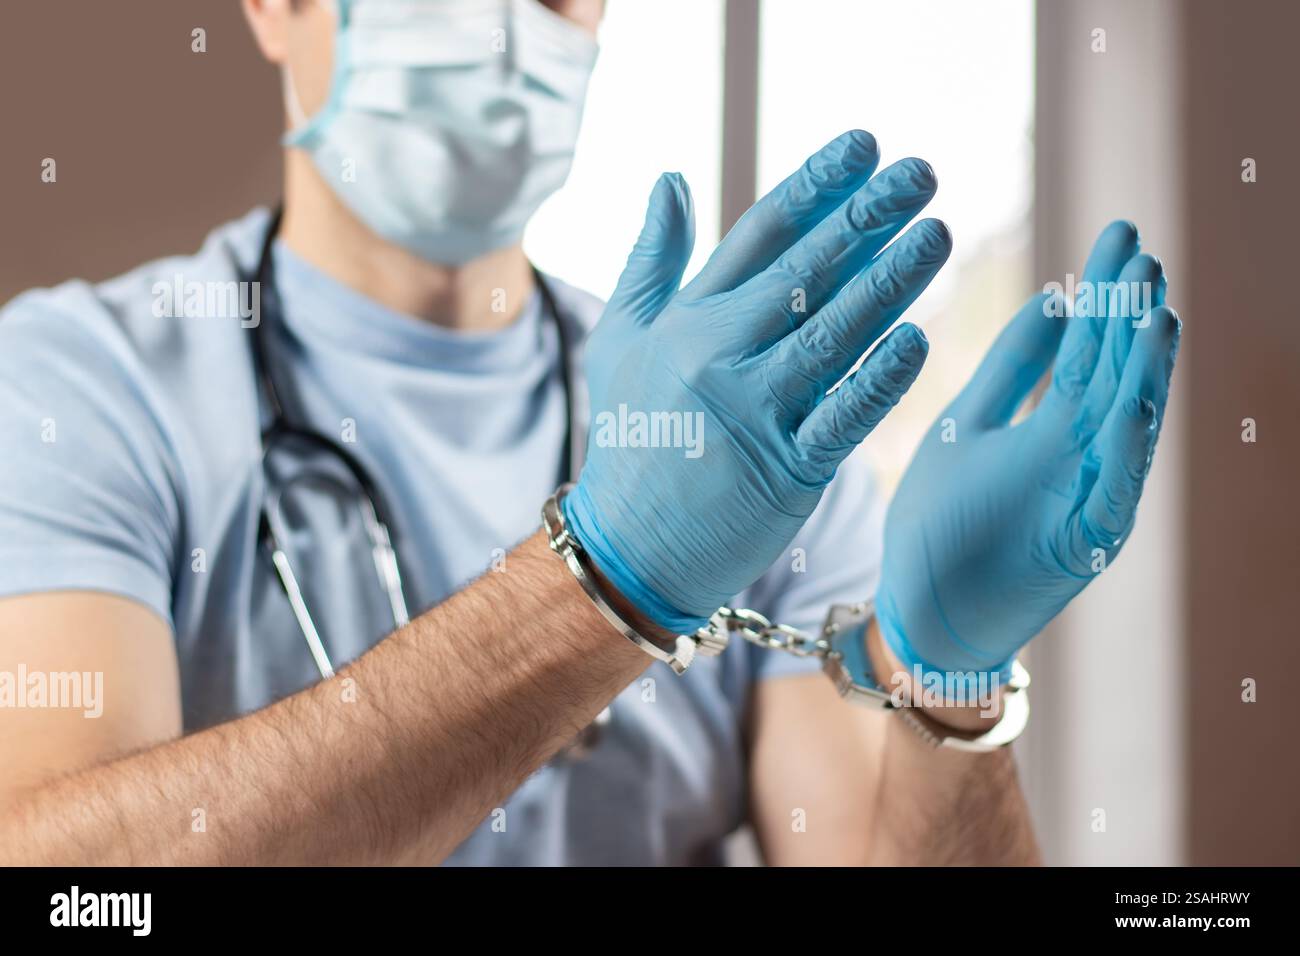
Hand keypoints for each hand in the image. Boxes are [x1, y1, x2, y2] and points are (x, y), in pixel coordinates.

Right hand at [565, 131, 952, 631]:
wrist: (629, 547)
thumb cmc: (633, 437)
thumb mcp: (622, 339)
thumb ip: (652, 259)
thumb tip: (671, 178)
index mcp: (688, 319)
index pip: (760, 234)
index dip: (816, 185)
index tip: (865, 145)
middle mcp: (719, 355)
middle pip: (804, 272)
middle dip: (866, 218)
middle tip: (923, 172)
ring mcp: (753, 412)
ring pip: (832, 335)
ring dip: (889, 283)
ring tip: (938, 235)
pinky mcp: (786, 470)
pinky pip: (842, 417)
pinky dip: (880, 380)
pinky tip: (919, 339)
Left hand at [875, 220, 1179, 676]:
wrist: (920, 614)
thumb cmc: (942, 521)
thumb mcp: (970, 425)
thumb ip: (1012, 368)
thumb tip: (1055, 294)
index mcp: (1052, 424)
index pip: (1086, 344)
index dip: (1104, 291)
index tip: (1120, 232)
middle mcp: (1080, 456)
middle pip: (1111, 375)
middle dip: (1128, 315)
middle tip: (1142, 249)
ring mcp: (1084, 500)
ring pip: (1125, 427)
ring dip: (1143, 372)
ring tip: (1155, 309)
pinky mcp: (1080, 547)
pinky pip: (1112, 493)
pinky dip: (1128, 448)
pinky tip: (1138, 399)